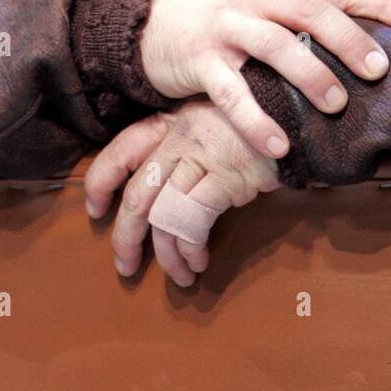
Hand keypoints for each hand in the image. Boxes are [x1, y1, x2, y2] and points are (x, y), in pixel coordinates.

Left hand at [83, 99, 280, 286]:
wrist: (295, 114)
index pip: (121, 150)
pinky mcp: (224, 178)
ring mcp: (200, 158)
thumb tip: (161, 197)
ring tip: (176, 275)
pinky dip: (190, 248)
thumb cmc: (254, 125)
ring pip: (163, 216)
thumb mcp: (210, 126)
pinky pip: (193, 223)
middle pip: (136, 195)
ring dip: (165, 255)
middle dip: (126, 236)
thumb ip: (184, 152)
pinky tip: (198, 260)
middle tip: (124, 265)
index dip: (101, 181)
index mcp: (170, 123)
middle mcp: (178, 139)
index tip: (94, 210)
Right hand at [139, 0, 390, 160]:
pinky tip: (280, 146)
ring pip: (274, 44)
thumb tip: (371, 36)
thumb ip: (305, 10)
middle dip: (349, 39)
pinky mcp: (198, 60)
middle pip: (309, 9)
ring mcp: (224, 26)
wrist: (147, 23)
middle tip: (379, 69)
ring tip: (337, 105)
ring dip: (310, 75)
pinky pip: (231, 93)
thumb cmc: (221, 17)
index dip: (378, 2)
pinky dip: (257, 121)